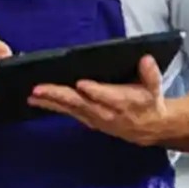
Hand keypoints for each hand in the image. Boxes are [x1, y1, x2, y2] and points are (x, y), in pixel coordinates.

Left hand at [29, 55, 168, 146]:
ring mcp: (94, 118)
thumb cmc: (149, 101)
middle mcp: (106, 113)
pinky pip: (67, 112)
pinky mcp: (87, 119)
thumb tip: (146, 59)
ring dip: (50, 102)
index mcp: (124, 102)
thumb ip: (150, 73)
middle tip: (40, 89)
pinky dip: (51, 107)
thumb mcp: (155, 87)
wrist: (149, 127)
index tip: (81, 84)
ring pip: (70, 109)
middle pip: (81, 104)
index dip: (95, 91)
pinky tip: (36, 100)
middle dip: (60, 96)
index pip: (108, 97)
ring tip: (33, 94)